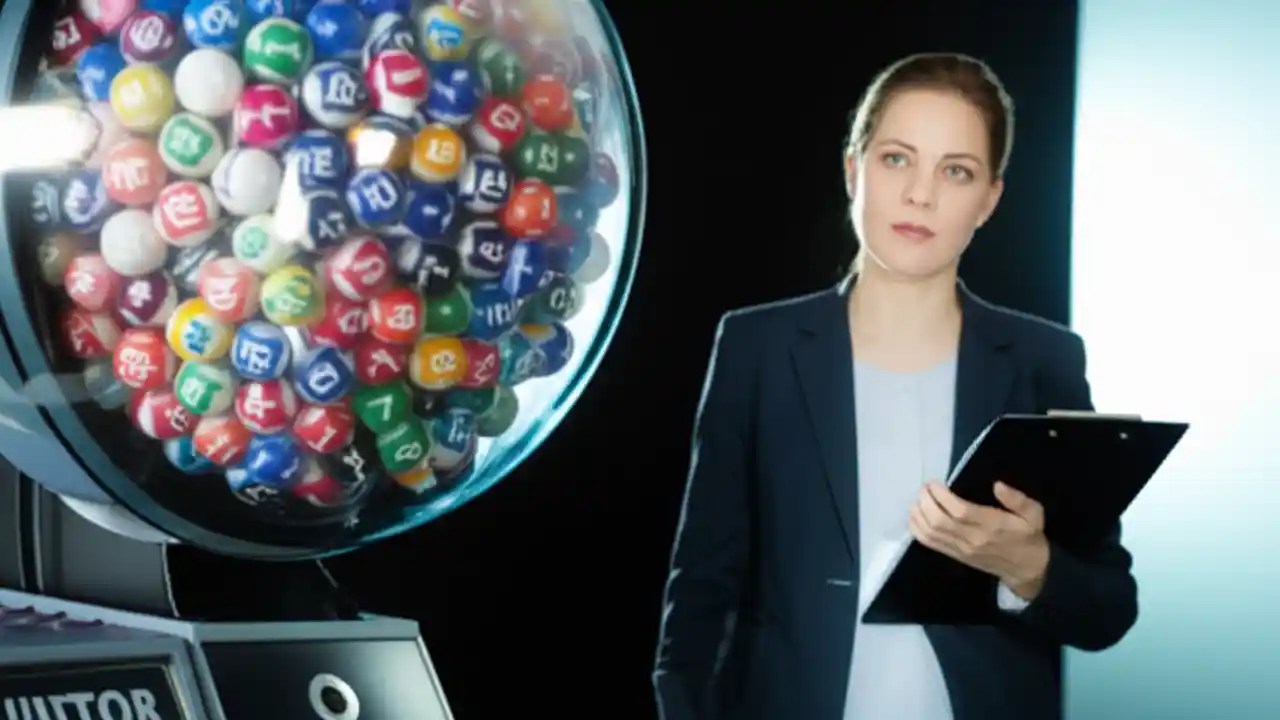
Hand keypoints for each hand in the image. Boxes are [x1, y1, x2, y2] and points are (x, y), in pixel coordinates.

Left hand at [908, 480, 1050, 600]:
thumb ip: (1018, 499)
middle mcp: (972, 538)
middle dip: (926, 501)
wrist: (1025, 568)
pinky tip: (915, 515)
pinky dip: (917, 528)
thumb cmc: (1028, 536)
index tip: (935, 483)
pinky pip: (929, 543)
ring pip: (930, 532)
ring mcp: (960, 549)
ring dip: (918, 513)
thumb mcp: (1033, 514)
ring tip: (919, 498)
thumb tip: (998, 485)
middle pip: (938, 521)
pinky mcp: (954, 555)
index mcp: (990, 525)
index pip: (958, 511)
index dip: (941, 496)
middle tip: (925, 487)